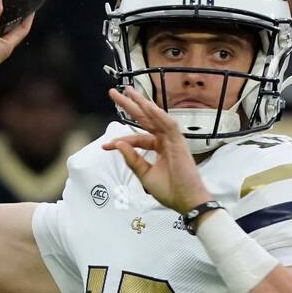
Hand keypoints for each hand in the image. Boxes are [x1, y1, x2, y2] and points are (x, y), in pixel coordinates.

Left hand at [102, 85, 213, 214]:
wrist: (185, 201)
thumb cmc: (170, 191)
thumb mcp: (145, 175)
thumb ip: (132, 159)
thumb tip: (118, 144)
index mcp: (158, 148)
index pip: (136, 138)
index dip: (120, 141)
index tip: (106, 146)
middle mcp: (165, 141)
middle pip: (145, 119)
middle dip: (130, 105)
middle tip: (115, 92)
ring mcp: (172, 140)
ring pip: (155, 117)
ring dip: (142, 103)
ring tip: (128, 91)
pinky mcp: (179, 143)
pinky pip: (169, 125)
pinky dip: (159, 115)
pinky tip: (147, 106)